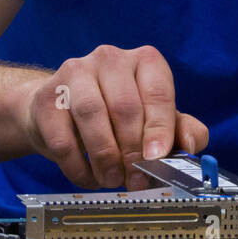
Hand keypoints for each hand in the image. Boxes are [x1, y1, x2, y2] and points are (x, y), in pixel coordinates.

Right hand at [16, 44, 208, 189]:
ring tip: (112, 179)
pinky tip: (88, 176)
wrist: (58, 112)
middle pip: (125, 106)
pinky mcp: (46, 97)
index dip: (159, 128)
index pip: (158, 91)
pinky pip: (63, 138)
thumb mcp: (155, 119)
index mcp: (144, 61)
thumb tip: (191, 145)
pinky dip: (78, 166)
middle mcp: (109, 59)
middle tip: (136, 179)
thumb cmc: (114, 115)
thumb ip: (181, 130)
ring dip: (105, 158)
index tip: (157, 157)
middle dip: (132, 151)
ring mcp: (74, 73)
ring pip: (92, 116)